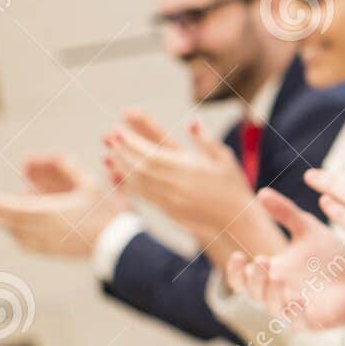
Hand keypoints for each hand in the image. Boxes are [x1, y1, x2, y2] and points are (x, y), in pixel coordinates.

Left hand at [0, 154, 126, 257]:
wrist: (119, 243)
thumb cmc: (108, 212)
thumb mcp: (91, 184)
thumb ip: (67, 167)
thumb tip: (51, 156)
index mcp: (54, 213)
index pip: (17, 208)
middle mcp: (46, 232)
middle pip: (12, 222)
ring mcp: (48, 245)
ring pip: (17, 233)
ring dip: (6, 222)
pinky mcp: (51, 253)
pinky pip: (26, 243)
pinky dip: (17, 234)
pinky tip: (15, 229)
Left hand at [104, 110, 281, 256]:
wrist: (236, 223)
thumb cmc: (233, 187)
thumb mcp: (225, 160)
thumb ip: (205, 141)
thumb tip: (191, 122)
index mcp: (188, 169)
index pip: (151, 153)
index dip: (131, 142)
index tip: (118, 129)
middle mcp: (175, 185)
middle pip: (139, 166)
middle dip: (121, 151)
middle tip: (108, 138)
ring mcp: (169, 200)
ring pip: (138, 182)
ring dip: (121, 167)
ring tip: (108, 154)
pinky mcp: (168, 211)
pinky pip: (143, 195)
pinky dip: (128, 183)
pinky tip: (120, 175)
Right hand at [225, 190, 344, 333]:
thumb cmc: (333, 259)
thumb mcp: (308, 230)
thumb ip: (286, 213)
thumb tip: (261, 192)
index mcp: (271, 276)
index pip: (242, 280)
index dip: (236, 271)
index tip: (240, 255)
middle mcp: (278, 296)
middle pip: (253, 294)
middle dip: (252, 280)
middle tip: (260, 262)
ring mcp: (295, 311)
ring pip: (273, 308)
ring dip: (270, 293)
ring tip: (276, 275)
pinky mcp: (315, 320)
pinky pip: (298, 320)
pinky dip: (294, 310)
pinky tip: (298, 296)